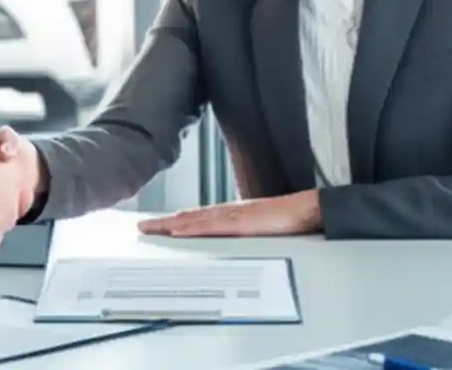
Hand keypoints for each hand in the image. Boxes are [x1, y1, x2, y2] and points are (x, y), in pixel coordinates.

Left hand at [136, 190, 322, 237]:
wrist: (308, 209)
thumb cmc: (288, 219)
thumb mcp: (260, 230)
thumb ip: (243, 234)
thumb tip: (231, 242)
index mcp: (232, 214)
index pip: (197, 218)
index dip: (176, 221)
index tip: (159, 225)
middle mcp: (228, 211)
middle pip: (190, 217)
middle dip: (165, 222)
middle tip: (142, 226)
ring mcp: (234, 215)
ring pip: (195, 220)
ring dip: (171, 224)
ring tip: (152, 228)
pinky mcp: (242, 222)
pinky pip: (212, 227)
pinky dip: (193, 228)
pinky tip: (179, 231)